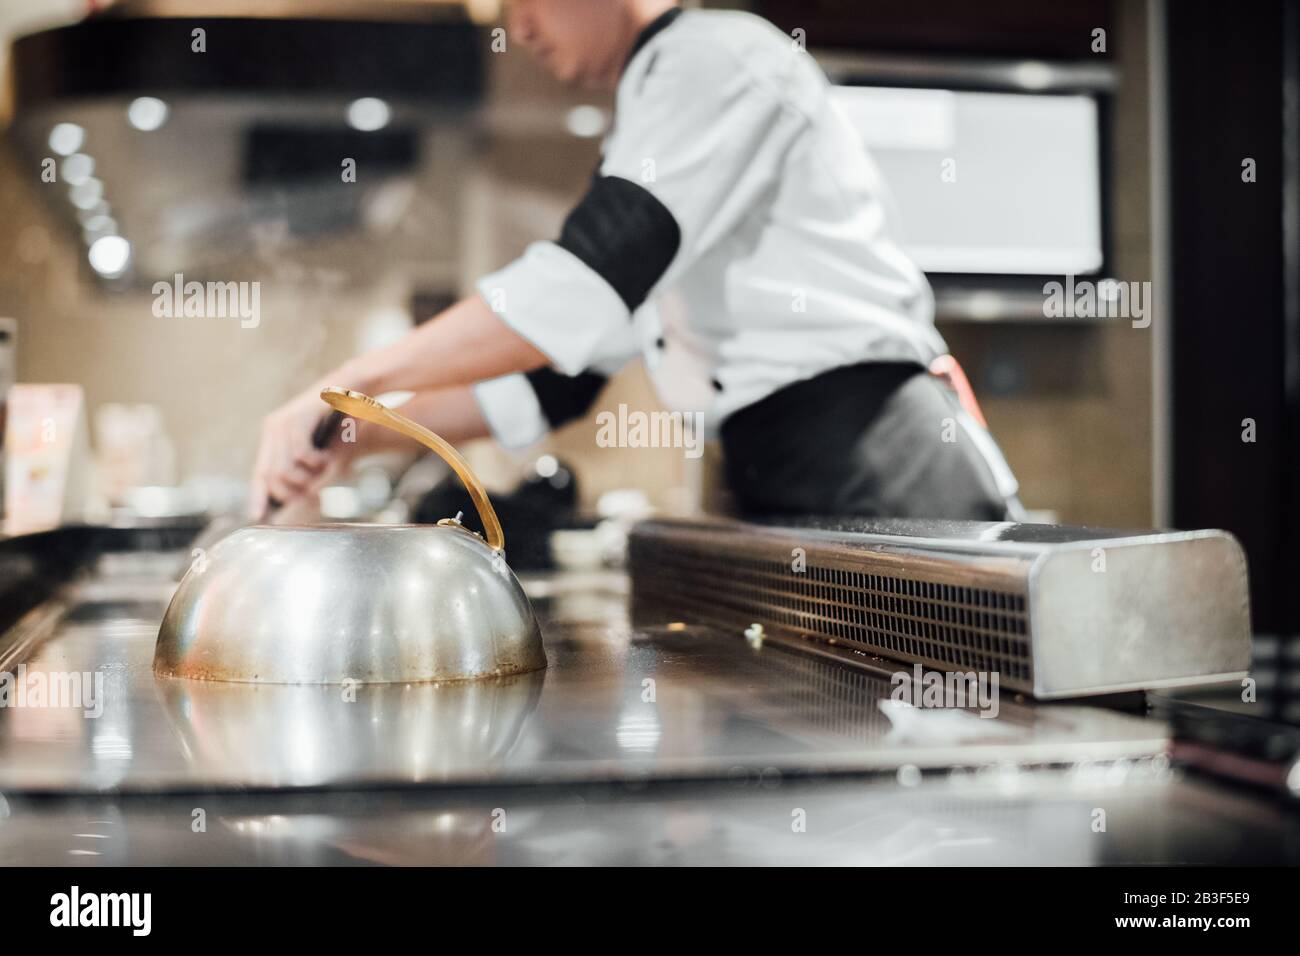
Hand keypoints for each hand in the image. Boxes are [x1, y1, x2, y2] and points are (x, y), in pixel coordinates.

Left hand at [248, 382, 336, 518]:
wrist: (356, 391)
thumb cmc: (343, 425)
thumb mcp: (323, 455)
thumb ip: (309, 474)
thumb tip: (300, 499)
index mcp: (275, 438)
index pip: (260, 473)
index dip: (258, 496)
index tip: (259, 517)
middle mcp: (273, 429)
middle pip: (270, 477)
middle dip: (292, 491)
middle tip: (313, 490)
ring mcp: (283, 423)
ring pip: (283, 469)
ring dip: (307, 477)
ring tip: (323, 468)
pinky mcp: (297, 418)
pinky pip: (299, 454)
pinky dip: (315, 461)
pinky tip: (325, 458)